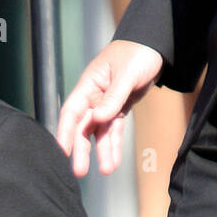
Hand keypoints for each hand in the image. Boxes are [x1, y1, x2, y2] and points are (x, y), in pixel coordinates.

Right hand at [57, 40, 163, 176]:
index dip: (64, 132)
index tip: (61, 151)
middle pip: (83, 127)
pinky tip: (114, 161)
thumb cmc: (137, 52)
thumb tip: (98, 117)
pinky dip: (114, 145)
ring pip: (100, 132)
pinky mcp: (119, 109)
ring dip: (102, 151)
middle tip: (79, 171)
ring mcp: (106, 105)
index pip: (71, 112)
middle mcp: (93, 98)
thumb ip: (113, 97)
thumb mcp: (126, 74)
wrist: (155, 45)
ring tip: (106, 170)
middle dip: (81, 149)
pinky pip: (114, 130)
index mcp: (89, 85)